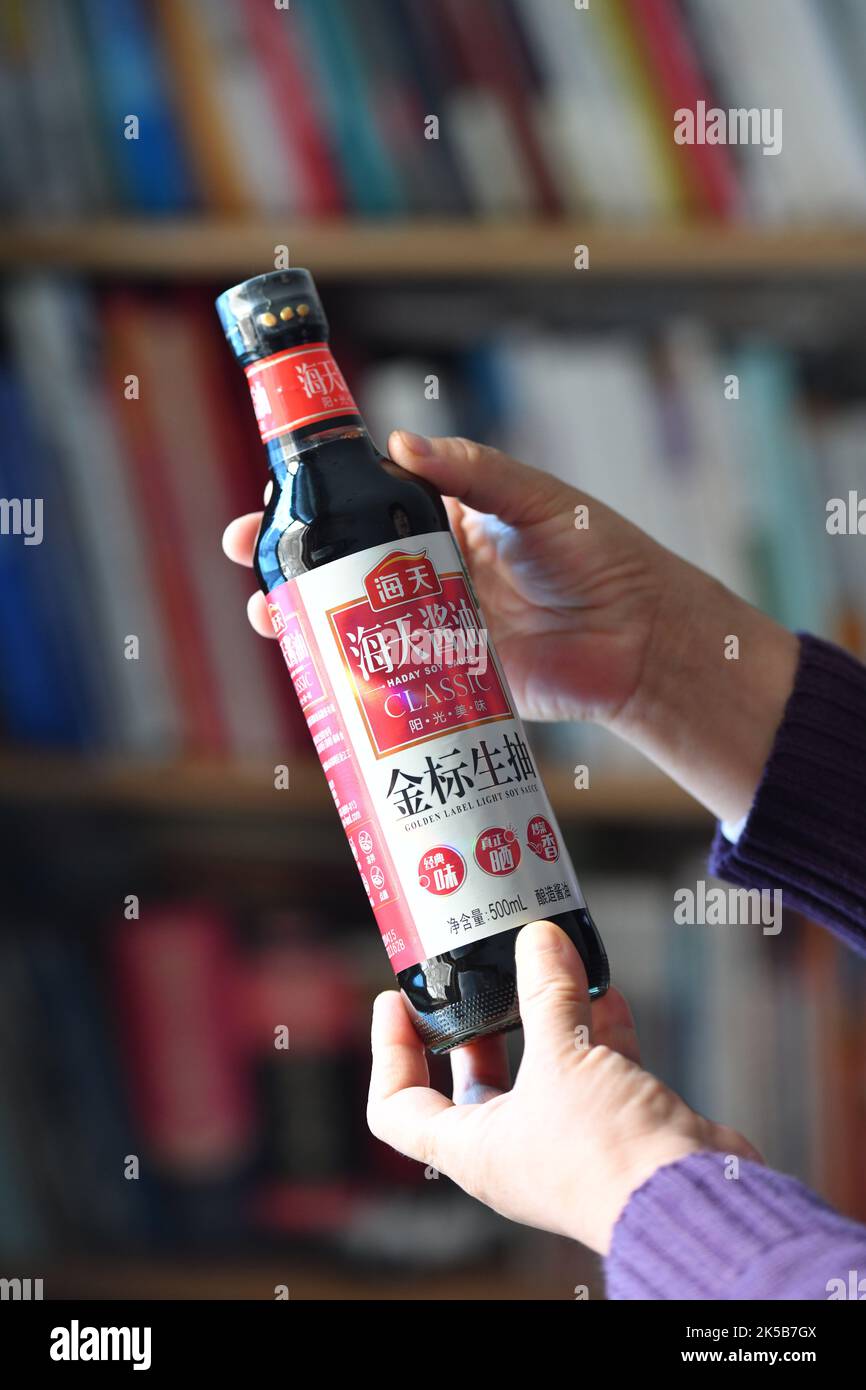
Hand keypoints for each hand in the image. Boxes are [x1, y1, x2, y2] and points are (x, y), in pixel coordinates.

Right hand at [222, 431, 798, 821]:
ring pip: (356, 622)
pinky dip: (351, 675)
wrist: (641, 639)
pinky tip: (315, 670)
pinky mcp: (448, 678)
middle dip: (292, 563)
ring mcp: (436, 628)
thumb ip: (472, 472)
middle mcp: (433, 573)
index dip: (316, 500)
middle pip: (345, 565)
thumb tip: (398, 442)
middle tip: (249, 559)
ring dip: (307, 619)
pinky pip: (391, 676)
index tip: (270, 498)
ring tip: (269, 617)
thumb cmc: (598, 554)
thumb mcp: (535, 499)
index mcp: (449, 520)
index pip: (367, 502)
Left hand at [367, 920, 760, 1253]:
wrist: (690, 1196)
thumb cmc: (607, 1154)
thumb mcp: (563, 1057)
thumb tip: (537, 938)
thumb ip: (547, 993)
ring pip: (541, 1067)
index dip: (389, 1053)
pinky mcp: (616, 1124)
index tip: (394, 1000)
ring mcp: (567, 1136)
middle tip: (474, 972)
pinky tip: (605, 987)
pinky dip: (598, 1027)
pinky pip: (596, 1067)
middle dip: (476, 1023)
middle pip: (474, 1080)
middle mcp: (514, 1147)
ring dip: (544, 1015)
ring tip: (544, 961)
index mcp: (473, 1147)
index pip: (399, 1108)